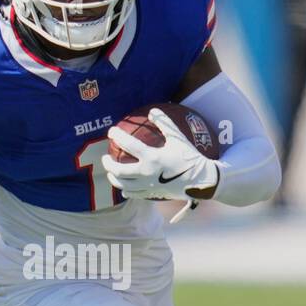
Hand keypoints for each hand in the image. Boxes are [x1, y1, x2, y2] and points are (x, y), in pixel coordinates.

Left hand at [102, 107, 218, 202]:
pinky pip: (132, 194)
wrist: (201, 181)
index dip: (117, 136)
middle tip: (105, 157)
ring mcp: (148, 186)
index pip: (129, 145)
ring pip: (122, 184)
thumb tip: (153, 110)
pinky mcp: (151, 194)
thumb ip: (164, 124)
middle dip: (108, 163)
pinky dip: (125, 189)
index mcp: (152, 157)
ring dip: (113, 177)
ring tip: (111, 172)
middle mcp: (147, 173)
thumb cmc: (189, 157)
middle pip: (119, 170)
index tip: (111, 132)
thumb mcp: (178, 138)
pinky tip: (124, 185)